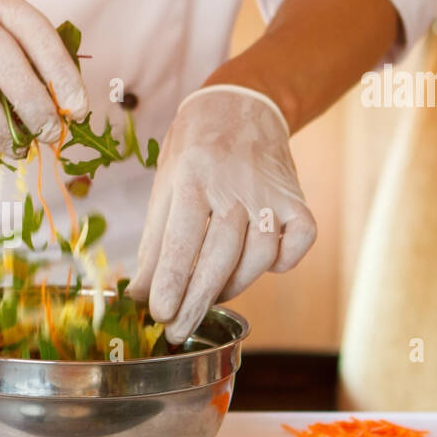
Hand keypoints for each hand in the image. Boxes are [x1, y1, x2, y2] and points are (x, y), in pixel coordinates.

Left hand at [127, 85, 316, 342]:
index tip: (158, 314)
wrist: (241, 106)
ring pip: (259, 256)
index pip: (181, 240)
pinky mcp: (297, 198)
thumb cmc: (194, 153)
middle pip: (219, 255)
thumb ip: (154, 241)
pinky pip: (298, 242)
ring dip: (234, 284)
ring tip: (211, 294)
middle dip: (196, 300)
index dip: (170, 283)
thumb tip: (137, 294)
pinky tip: (262, 264)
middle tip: (177, 331)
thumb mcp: (165, 186)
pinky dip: (283, 262)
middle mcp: (233, 186)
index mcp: (192, 179)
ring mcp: (269, 193)